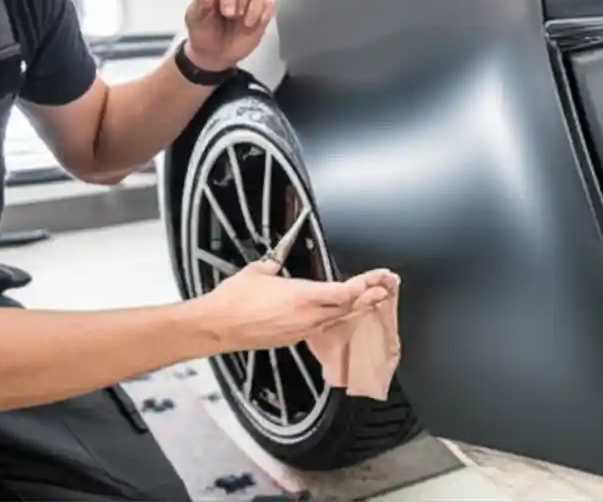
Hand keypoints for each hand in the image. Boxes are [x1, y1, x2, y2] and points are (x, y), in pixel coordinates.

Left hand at [183, 0, 276, 71]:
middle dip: (238, 1)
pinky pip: (270, 3)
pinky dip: (266, 12)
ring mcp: (250, 0)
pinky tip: (257, 22)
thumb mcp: (195, 20)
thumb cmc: (204, 33)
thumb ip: (200, 3)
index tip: (222, 9)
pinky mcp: (262, 12)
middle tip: (230, 16)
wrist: (215, 54)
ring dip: (253, 8)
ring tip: (245, 23)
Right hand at [197, 260, 396, 352]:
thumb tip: (274, 263)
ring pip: (337, 319)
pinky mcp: (292, 338)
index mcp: (302, 295)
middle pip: (347, 307)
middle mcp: (307, 315)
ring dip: (356, 309)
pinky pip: (321, 328)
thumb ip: (271, 266)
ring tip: (373, 301)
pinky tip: (341, 315)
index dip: (364, 286)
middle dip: (369, 297)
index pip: (343, 292)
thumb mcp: (257, 272)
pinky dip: (335, 319)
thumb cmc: (233, 301)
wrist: (217, 327)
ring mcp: (300, 329)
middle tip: (386, 288)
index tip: (377, 279)